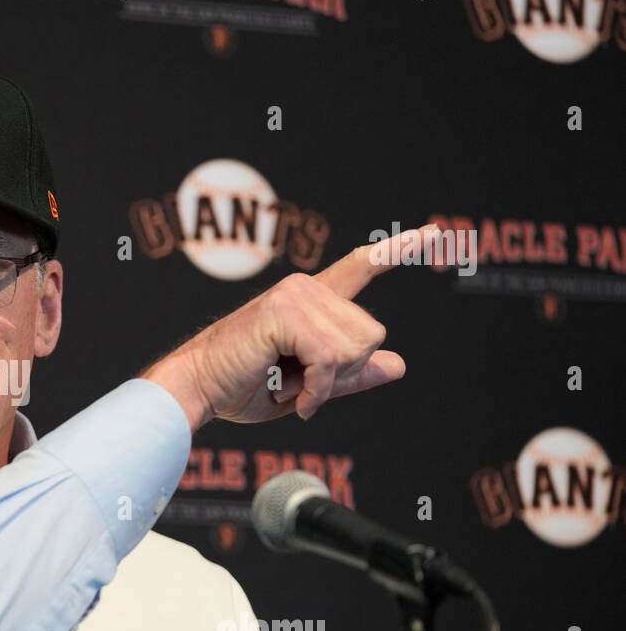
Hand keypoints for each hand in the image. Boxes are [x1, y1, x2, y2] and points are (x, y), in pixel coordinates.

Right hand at [143, 224, 435, 429]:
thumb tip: (399, 364)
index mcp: (309, 301)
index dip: (397, 251)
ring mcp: (296, 295)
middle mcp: (305, 289)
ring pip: (355, 347)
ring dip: (327, 384)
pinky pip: (330, 358)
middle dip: (344, 373)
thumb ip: (350, 374)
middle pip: (371, 333)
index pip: (360, 268)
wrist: (197, 390)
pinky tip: (293, 397)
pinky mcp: (285, 311)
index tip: (432, 233)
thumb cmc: (240, 387)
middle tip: (302, 387)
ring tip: (291, 389)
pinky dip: (316, 390)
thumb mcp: (307, 385)